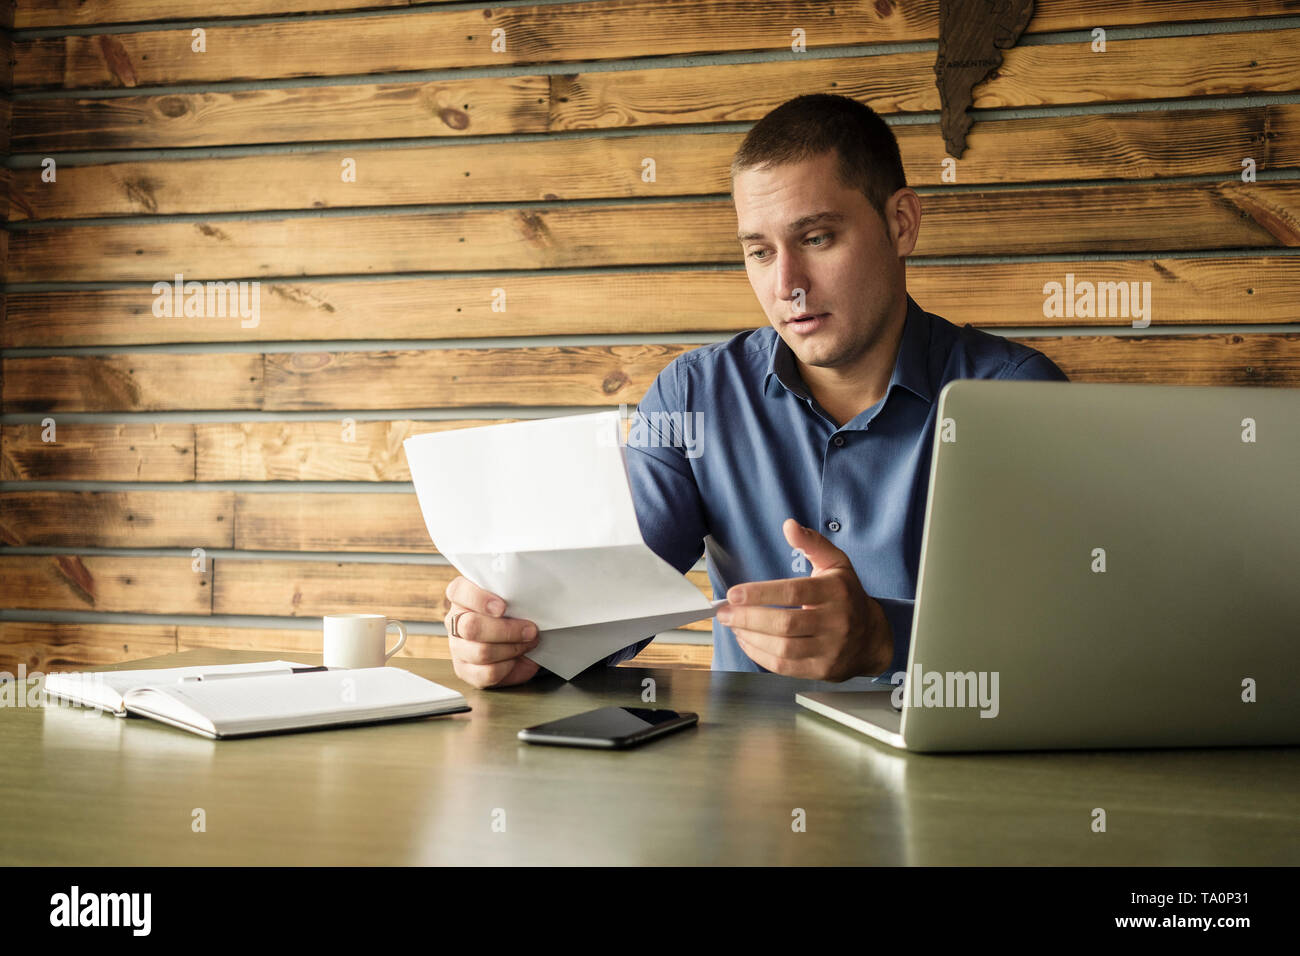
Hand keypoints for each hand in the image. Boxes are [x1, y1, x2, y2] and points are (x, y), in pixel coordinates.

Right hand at [443, 576, 541, 687]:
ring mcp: (457, 647)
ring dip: (512, 649)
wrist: (519, 638)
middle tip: (530, 630)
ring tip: (527, 644)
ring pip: (481, 652)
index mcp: (462, 595)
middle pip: (471, 627)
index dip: (479, 599)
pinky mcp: (464, 670)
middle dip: (507, 630)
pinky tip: (515, 659)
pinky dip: (508, 668)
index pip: (458, 592)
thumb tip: (532, 600)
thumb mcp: (515, 598)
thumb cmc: (514, 614)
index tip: (503, 607)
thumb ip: (516, 595)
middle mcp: (455, 620)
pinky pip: (487, 673)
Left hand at [715, 518, 892, 680]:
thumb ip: (811, 543)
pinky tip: (747, 641)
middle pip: (785, 624)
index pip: (793, 592)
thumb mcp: (836, 564)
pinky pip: (784, 667)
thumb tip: (789, 525)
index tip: (733, 594)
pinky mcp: (822, 669)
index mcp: (835, 592)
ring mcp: (830, 649)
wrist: (873, 637)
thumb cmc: (847, 596)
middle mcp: (835, 622)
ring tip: (733, 625)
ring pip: (783, 649)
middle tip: (724, 612)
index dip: (760, 593)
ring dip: (751, 638)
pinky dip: (760, 655)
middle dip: (748, 618)